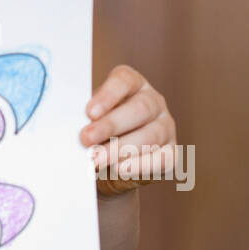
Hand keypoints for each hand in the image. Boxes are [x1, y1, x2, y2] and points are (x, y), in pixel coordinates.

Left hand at [79, 64, 175, 195]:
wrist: (109, 163)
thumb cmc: (96, 132)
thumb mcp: (88, 119)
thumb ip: (85, 120)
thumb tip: (77, 128)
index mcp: (132, 84)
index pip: (124, 81)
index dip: (108, 95)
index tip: (89, 113)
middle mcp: (153, 102)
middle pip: (139, 108)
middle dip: (111, 125)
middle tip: (86, 139)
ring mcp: (165, 126)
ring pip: (150, 135)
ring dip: (121, 149)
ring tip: (97, 159)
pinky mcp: (171, 152)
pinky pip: (161, 159)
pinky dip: (140, 166)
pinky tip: (120, 169)